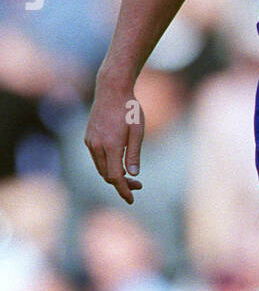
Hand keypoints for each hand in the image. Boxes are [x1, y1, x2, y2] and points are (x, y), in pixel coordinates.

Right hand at [84, 81, 144, 204]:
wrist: (111, 91)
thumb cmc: (129, 109)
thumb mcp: (138, 131)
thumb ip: (134, 154)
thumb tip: (133, 175)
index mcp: (111, 145)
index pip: (115, 177)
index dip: (123, 190)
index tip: (131, 199)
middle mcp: (97, 145)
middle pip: (106, 175)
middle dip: (121, 184)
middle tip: (138, 184)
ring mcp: (90, 142)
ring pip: (100, 168)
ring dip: (113, 175)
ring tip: (129, 175)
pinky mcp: (88, 138)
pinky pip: (96, 158)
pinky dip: (107, 165)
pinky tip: (118, 162)